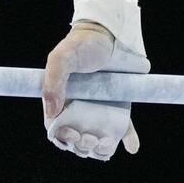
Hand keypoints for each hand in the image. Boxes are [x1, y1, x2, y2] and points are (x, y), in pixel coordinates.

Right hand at [42, 23, 139, 160]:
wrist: (108, 32)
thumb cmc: (81, 44)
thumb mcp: (62, 58)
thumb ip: (52, 82)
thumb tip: (51, 113)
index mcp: (61, 102)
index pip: (58, 130)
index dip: (63, 139)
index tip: (73, 136)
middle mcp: (80, 110)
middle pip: (77, 141)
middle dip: (82, 147)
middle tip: (90, 138)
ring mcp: (100, 111)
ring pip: (98, 141)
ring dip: (102, 150)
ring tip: (107, 141)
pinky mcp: (119, 109)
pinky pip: (123, 130)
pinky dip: (128, 141)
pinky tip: (131, 145)